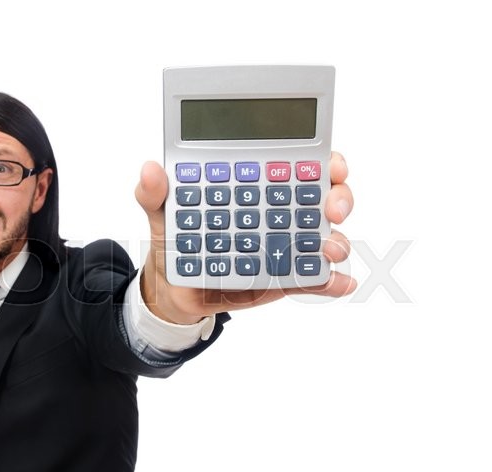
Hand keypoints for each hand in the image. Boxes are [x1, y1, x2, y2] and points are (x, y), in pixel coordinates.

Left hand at [135, 152, 356, 324]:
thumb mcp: (161, 215)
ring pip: (323, 236)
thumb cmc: (174, 241)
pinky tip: (341, 282)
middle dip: (339, 197)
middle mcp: (276, 212)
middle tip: (333, 208)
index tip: (331, 165)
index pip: (297, 165)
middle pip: (321, 196)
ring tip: (330, 249)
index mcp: (255, 187)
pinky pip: (311, 278)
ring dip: (337, 240)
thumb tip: (150, 170)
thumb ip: (154, 193)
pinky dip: (330, 281)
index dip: (323, 161)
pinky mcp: (282, 278)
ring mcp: (282, 245)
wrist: (172, 290)